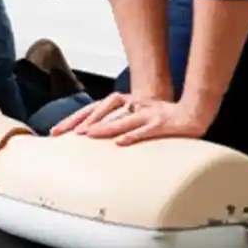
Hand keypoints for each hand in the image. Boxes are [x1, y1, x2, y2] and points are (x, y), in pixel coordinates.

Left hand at [49, 91, 214, 145]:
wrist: (192, 111)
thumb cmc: (159, 116)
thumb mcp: (133, 116)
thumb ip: (114, 123)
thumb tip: (90, 136)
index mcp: (121, 104)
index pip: (91, 109)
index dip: (73, 119)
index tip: (56, 131)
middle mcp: (130, 105)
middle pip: (101, 111)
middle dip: (83, 122)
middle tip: (66, 134)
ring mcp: (145, 113)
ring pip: (121, 119)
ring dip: (104, 127)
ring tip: (88, 135)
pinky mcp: (160, 123)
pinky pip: (144, 129)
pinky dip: (132, 135)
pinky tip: (120, 143)